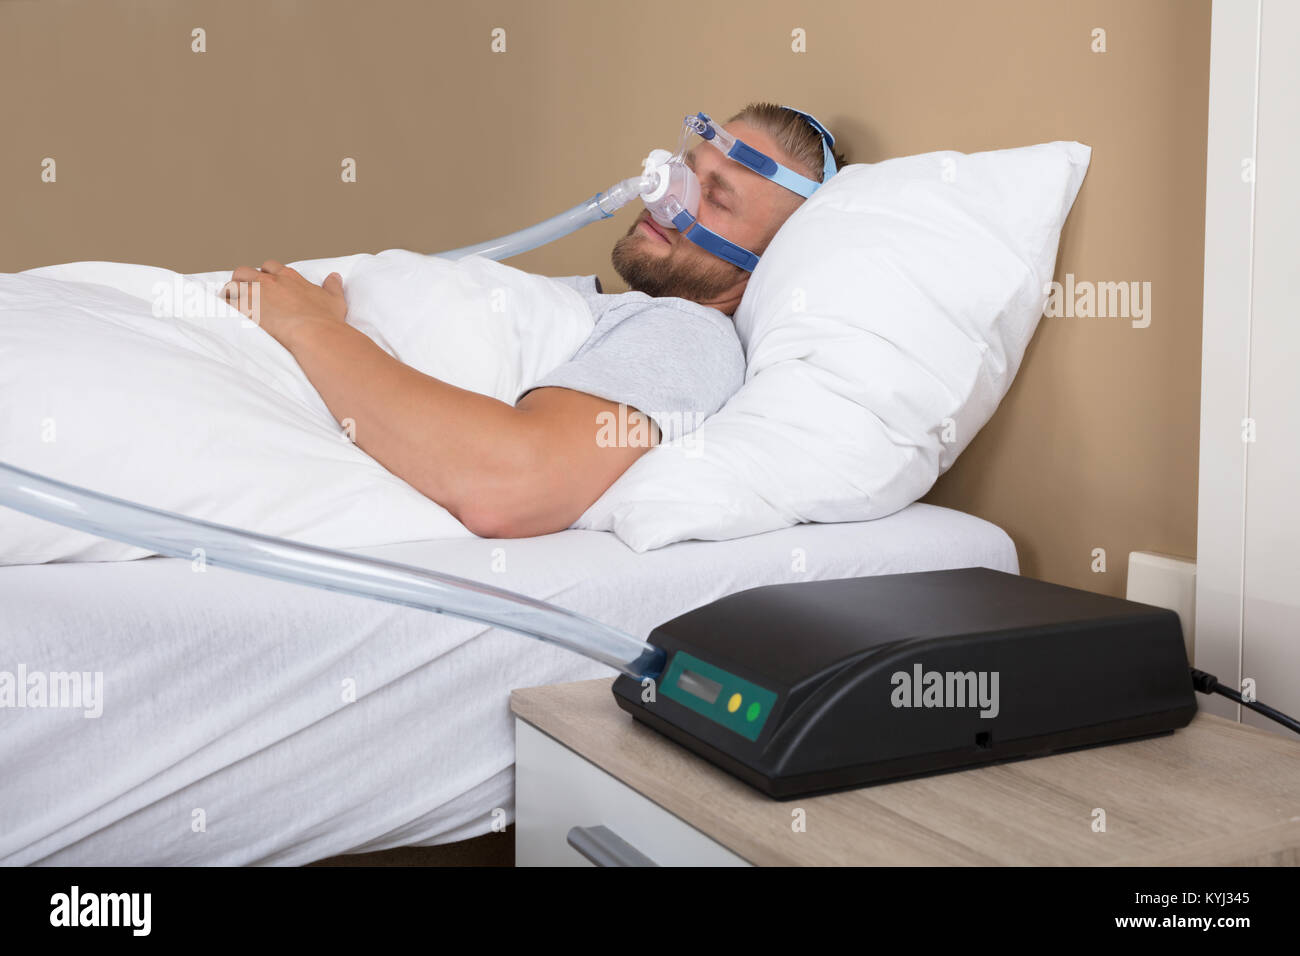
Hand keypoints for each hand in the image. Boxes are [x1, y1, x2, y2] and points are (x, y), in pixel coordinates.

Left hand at [221, 259, 347, 348]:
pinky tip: (225, 317)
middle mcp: (270, 281)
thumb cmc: (326, 320)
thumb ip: (333, 286)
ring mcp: (255, 293)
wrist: (314, 333)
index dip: (265, 275)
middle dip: (242, 281)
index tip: (265, 285)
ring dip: (230, 294)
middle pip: (245, 271)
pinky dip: (224, 309)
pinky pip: (225, 304)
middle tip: (243, 294)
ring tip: (231, 306)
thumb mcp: (334, 300)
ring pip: (232, 285)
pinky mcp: (245, 308)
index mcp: (289, 277)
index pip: (270, 267)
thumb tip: (335, 277)